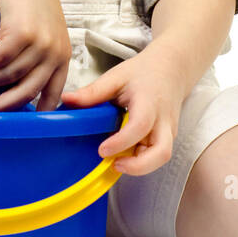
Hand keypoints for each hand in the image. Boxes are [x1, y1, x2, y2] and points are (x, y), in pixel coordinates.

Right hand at [0, 0, 72, 111]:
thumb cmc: (26, 11)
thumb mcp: (37, 39)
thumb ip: (29, 63)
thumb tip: (7, 94)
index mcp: (63, 58)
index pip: (53, 95)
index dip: (35, 112)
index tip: (16, 120)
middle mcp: (56, 53)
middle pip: (27, 92)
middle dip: (2, 104)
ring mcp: (41, 43)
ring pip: (8, 75)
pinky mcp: (24, 33)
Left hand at [60, 47, 183, 174]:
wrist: (171, 70)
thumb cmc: (143, 73)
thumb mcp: (116, 77)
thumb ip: (93, 92)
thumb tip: (66, 100)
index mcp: (149, 101)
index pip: (139, 126)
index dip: (121, 142)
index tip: (102, 150)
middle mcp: (163, 119)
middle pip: (161, 151)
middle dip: (139, 166)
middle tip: (114, 164)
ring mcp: (168, 130)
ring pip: (161, 157)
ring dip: (140, 166)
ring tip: (117, 163)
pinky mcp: (167, 137)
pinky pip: (157, 155)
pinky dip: (142, 161)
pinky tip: (125, 156)